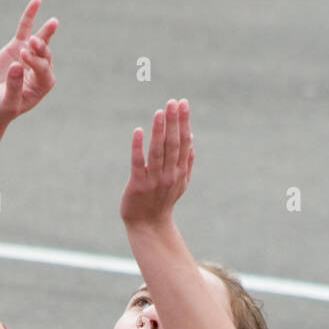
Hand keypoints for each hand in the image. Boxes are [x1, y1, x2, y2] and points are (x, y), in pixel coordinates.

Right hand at [0, 0, 57, 124]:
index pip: (44, 69)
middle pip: (44, 54)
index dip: (36, 61)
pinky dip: (30, 15)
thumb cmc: (1, 108)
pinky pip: (25, 29)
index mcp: (42, 85)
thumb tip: (16, 66)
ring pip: (39, 41)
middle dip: (39, 48)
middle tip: (31, 44)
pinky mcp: (17, 47)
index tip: (22, 58)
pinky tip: (37, 1)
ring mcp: (28, 56)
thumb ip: (14, 86)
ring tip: (53, 23)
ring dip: (45, 33)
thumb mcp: (7, 102)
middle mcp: (39, 69)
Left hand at [120, 99, 193, 228]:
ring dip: (159, 131)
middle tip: (173, 102)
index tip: (182, 103)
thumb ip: (187, 161)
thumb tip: (191, 137)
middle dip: (173, 123)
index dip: (183, 122)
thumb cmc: (163, 202)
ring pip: (157, 152)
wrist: (149, 226)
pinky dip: (138, 147)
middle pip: (172, 145)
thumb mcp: (180, 183)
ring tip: (160, 112)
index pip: (183, 143)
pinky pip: (138, 164)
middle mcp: (169, 175)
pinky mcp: (137, 186)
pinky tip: (138, 131)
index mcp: (180, 172)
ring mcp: (153, 181)